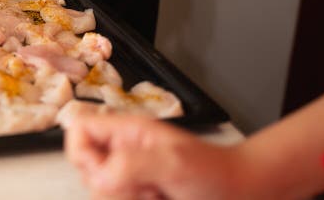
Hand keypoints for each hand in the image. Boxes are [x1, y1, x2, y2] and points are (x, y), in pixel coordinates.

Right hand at [65, 115, 258, 199]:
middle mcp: (124, 155)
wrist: (244, 193)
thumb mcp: (174, 163)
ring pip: (102, 194)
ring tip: (156, 197)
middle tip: (145, 188)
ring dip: (126, 199)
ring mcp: (131, 179)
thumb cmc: (217, 174)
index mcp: (127, 133)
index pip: (79, 131)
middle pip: (87, 171)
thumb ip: (132, 164)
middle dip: (112, 188)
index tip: (105, 171)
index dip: (83, 153)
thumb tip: (100, 173)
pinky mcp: (139, 197)